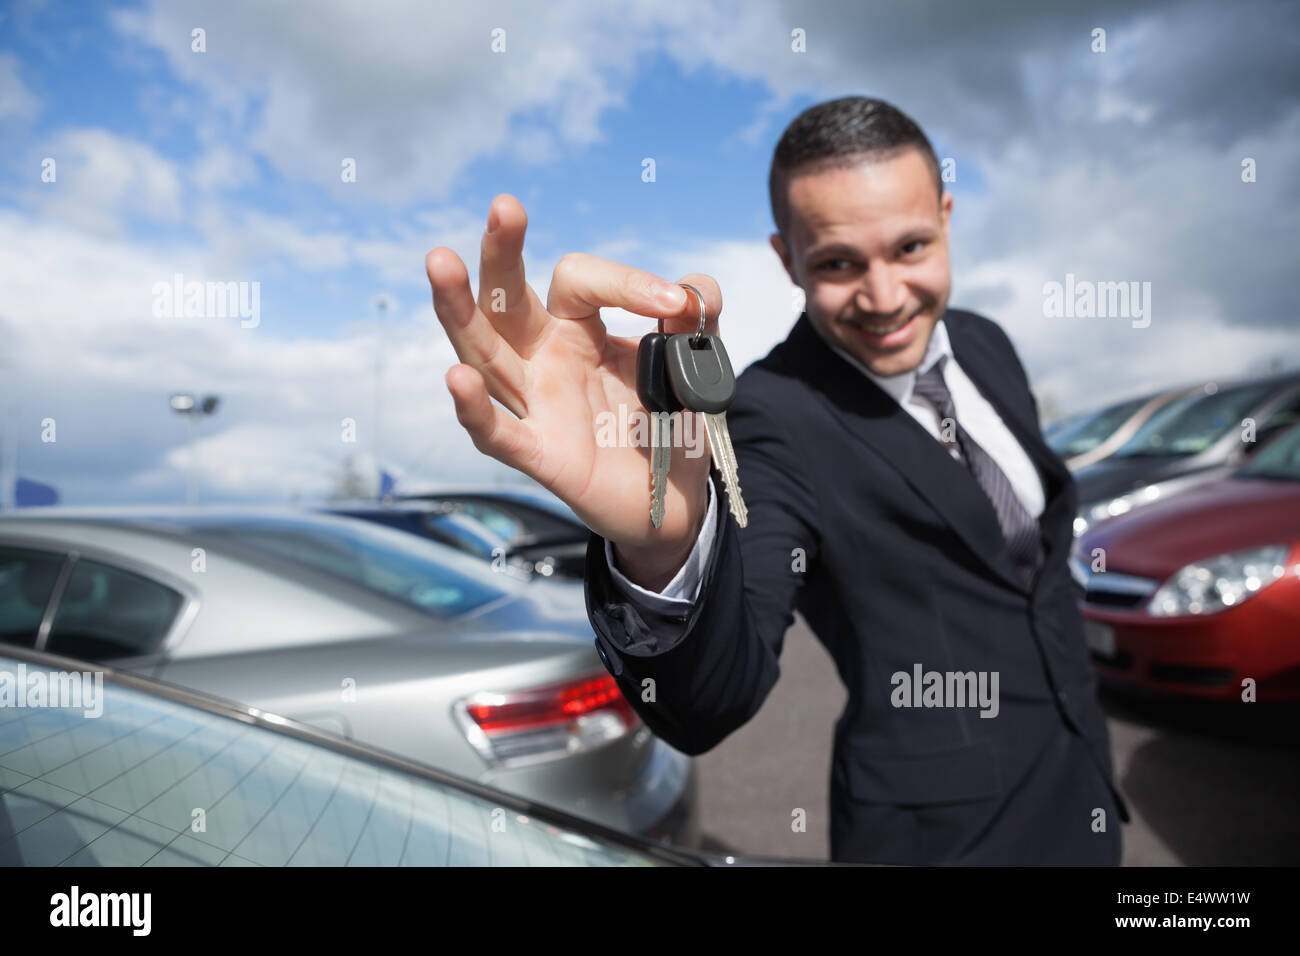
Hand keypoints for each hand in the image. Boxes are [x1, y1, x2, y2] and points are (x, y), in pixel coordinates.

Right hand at [426, 194, 719, 585]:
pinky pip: (499, 434)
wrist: (673, 497)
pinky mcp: (541, 456)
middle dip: (501, 253)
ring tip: (440, 261)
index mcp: (574, 327)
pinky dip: (475, 410)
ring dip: (460, 310)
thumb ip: (695, 318)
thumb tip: (694, 289)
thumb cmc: (665, 418)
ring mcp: (535, 405)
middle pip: (508, 300)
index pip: (579, 281)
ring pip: (485, 354)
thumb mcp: (690, 359)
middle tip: (504, 206)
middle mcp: (543, 358)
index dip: (625, 283)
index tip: (675, 301)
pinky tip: (456, 379)